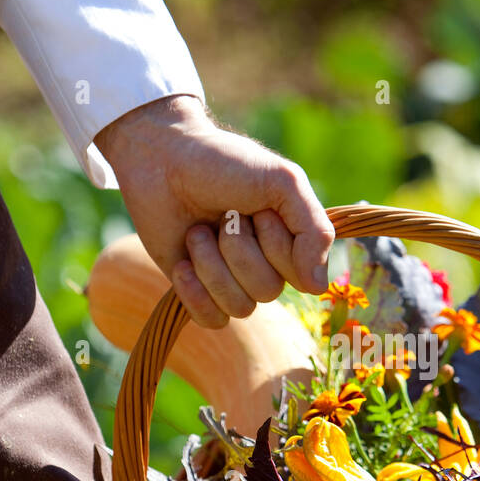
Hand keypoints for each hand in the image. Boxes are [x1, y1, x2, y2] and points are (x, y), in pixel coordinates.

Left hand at [94, 95, 333, 327]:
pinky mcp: (199, 291)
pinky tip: (183, 264)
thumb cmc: (224, 163)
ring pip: (240, 307)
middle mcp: (266, 264)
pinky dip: (195, 294)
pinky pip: (212, 320)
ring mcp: (232, 280)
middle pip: (268, 291)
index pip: (302, 275)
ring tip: (197, 232)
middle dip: (238, 249)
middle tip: (223, 215)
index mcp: (292, 240)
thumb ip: (315, 230)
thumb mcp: (283, 182)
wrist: (162, 160)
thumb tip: (317, 287)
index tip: (258, 210)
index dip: (277, 245)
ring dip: (212, 266)